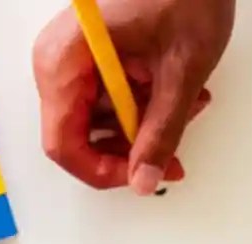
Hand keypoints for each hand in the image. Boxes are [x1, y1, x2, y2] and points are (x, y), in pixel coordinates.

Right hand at [32, 0, 234, 194]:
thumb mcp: (180, 70)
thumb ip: (162, 131)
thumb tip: (144, 181)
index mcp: (64, 61)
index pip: (63, 144)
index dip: (102, 170)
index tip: (139, 178)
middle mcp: (61, 61)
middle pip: (84, 135)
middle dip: (136, 145)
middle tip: (175, 148)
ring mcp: (77, 57)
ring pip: (104, 119)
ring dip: (149, 124)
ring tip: (190, 105)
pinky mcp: (96, 55)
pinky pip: (113, 96)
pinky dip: (148, 103)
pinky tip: (179, 91)